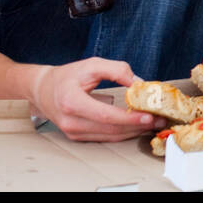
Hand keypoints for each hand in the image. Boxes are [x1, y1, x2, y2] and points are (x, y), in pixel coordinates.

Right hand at [28, 58, 165, 141]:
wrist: (43, 90)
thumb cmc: (68, 76)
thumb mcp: (91, 64)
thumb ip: (117, 70)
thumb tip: (139, 83)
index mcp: (71, 101)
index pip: (105, 115)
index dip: (129, 118)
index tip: (149, 116)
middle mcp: (70, 121)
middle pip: (110, 129)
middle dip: (138, 126)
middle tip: (160, 120)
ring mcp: (73, 132)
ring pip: (110, 136)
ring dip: (134, 131)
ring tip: (154, 123)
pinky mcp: (77, 137)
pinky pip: (105, 137)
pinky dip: (123, 132)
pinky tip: (137, 125)